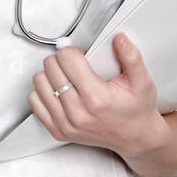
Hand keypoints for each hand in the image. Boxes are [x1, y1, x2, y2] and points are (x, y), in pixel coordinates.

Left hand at [27, 32, 167, 158]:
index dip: (74, 51)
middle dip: (63, 60)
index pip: (66, 58)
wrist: (135, 137)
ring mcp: (65, 124)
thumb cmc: (136, 109)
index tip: (83, 57)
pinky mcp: (57, 131)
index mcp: (96, 98)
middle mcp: (77, 113)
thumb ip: (131, 57)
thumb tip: (119, 38)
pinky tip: (59, 91)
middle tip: (77, 66)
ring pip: (39, 81)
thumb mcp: (142, 81)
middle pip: (50, 66)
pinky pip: (34, 101)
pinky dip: (44, 91)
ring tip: (68, 77)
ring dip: (51, 74)